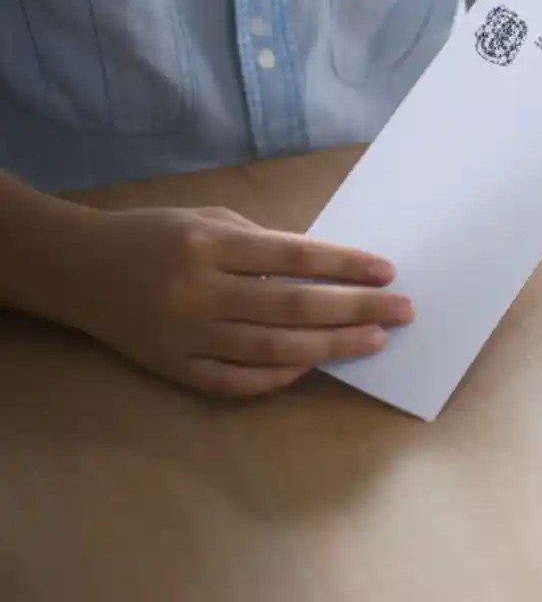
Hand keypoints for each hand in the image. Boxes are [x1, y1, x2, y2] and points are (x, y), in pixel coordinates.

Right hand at [61, 207, 412, 398]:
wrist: (78, 268)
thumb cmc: (155, 235)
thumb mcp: (208, 219)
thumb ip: (262, 244)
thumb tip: (326, 271)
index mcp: (210, 245)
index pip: (295, 257)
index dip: (346, 265)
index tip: (387, 271)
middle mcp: (201, 292)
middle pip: (295, 307)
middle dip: (356, 309)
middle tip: (402, 311)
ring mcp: (187, 336)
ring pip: (274, 350)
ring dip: (332, 346)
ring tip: (375, 340)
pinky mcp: (174, 368)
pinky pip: (237, 383)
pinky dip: (279, 378)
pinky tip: (314, 367)